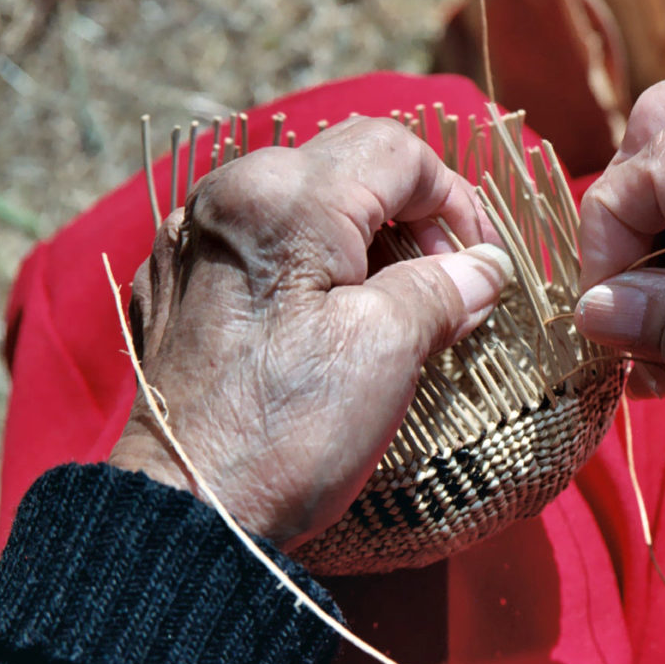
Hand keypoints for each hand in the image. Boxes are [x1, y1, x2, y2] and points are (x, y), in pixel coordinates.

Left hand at [109, 117, 512, 549]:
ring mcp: (194, 239)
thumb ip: (444, 287)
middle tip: (448, 286)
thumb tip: (485, 268)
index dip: (456, 202)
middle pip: (350, 165)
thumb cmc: (290, 428)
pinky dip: (316, 265)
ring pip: (308, 202)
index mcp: (284, 198)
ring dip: (368, 241)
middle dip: (415, 218)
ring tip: (399, 308)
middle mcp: (228, 196)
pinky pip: (264, 242)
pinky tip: (334, 322)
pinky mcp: (179, 284)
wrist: (188, 511)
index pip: (397, 152)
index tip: (483, 265)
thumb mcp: (387, 348)